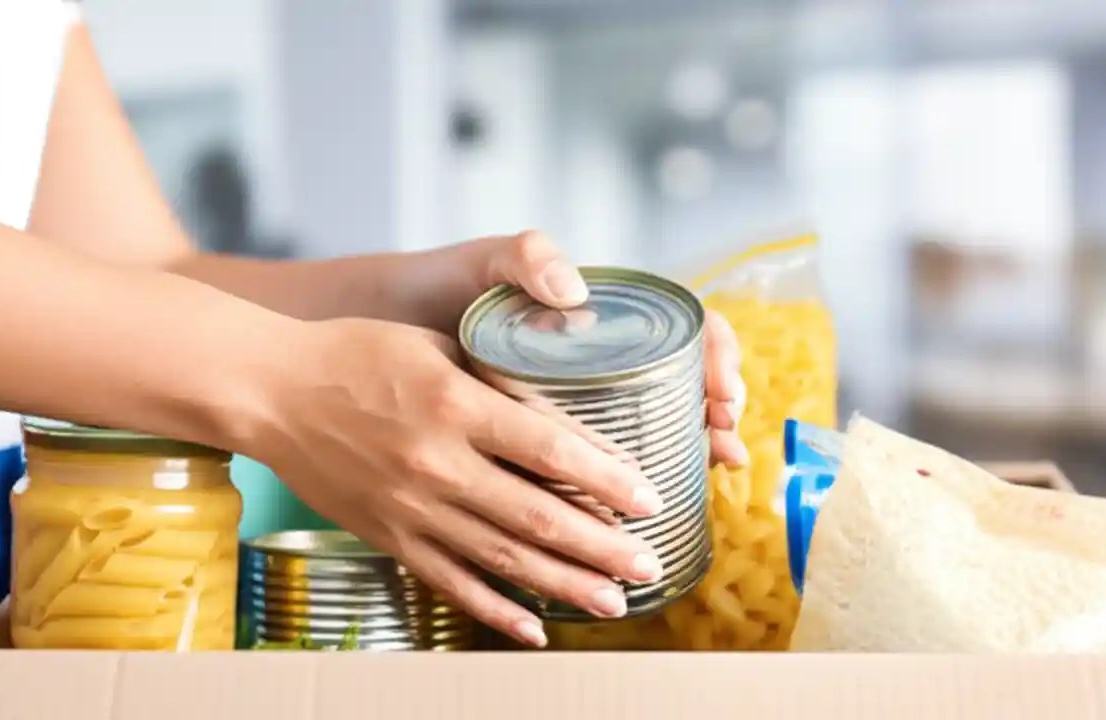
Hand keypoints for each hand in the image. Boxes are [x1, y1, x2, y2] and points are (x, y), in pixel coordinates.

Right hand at [255, 319, 667, 647]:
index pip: (551, 448)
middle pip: (537, 514)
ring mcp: (411, 508)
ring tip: (614, 602)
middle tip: (649, 564)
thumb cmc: (356, 353)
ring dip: (564, 583)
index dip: (608, 478)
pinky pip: (450, 581)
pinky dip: (495, 608)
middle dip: (602, 546)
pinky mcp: (388, 536)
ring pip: (503, 556)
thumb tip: (565, 406)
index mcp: (456, 404)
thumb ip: (498, 377)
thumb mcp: (437, 344)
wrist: (270, 391)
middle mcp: (439, 464)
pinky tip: (533, 628)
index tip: (650, 498)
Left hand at [408, 230, 748, 466]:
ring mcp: (578, 402)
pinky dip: (620, 492)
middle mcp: (600, 360)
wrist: (381, 327)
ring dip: (685, 456)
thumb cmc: (438, 287)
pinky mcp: (541, 444)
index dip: (717, 360)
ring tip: (701, 483)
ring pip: (649, 432)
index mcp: (601, 318)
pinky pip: (596, 470)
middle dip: (714, 420)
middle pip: (681, 388)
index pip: (685, 330)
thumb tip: (573, 288)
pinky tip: (635, 514)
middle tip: (724, 448)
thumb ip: (526, 256)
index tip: (722, 394)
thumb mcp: (484, 262)